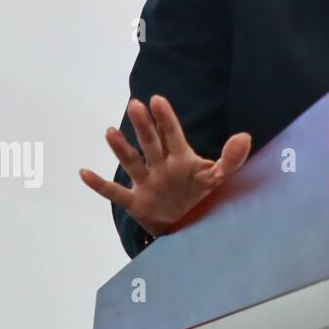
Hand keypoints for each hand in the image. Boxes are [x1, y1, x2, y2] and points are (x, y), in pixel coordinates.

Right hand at [79, 95, 250, 238]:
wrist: (193, 228)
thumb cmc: (205, 196)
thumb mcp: (220, 178)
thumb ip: (232, 159)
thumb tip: (245, 137)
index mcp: (182, 158)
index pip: (173, 134)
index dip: (166, 118)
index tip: (157, 100)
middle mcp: (161, 167)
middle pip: (151, 143)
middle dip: (144, 125)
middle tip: (135, 104)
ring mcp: (147, 184)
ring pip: (131, 163)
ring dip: (121, 148)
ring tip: (111, 131)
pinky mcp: (136, 203)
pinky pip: (114, 193)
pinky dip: (99, 185)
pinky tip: (84, 172)